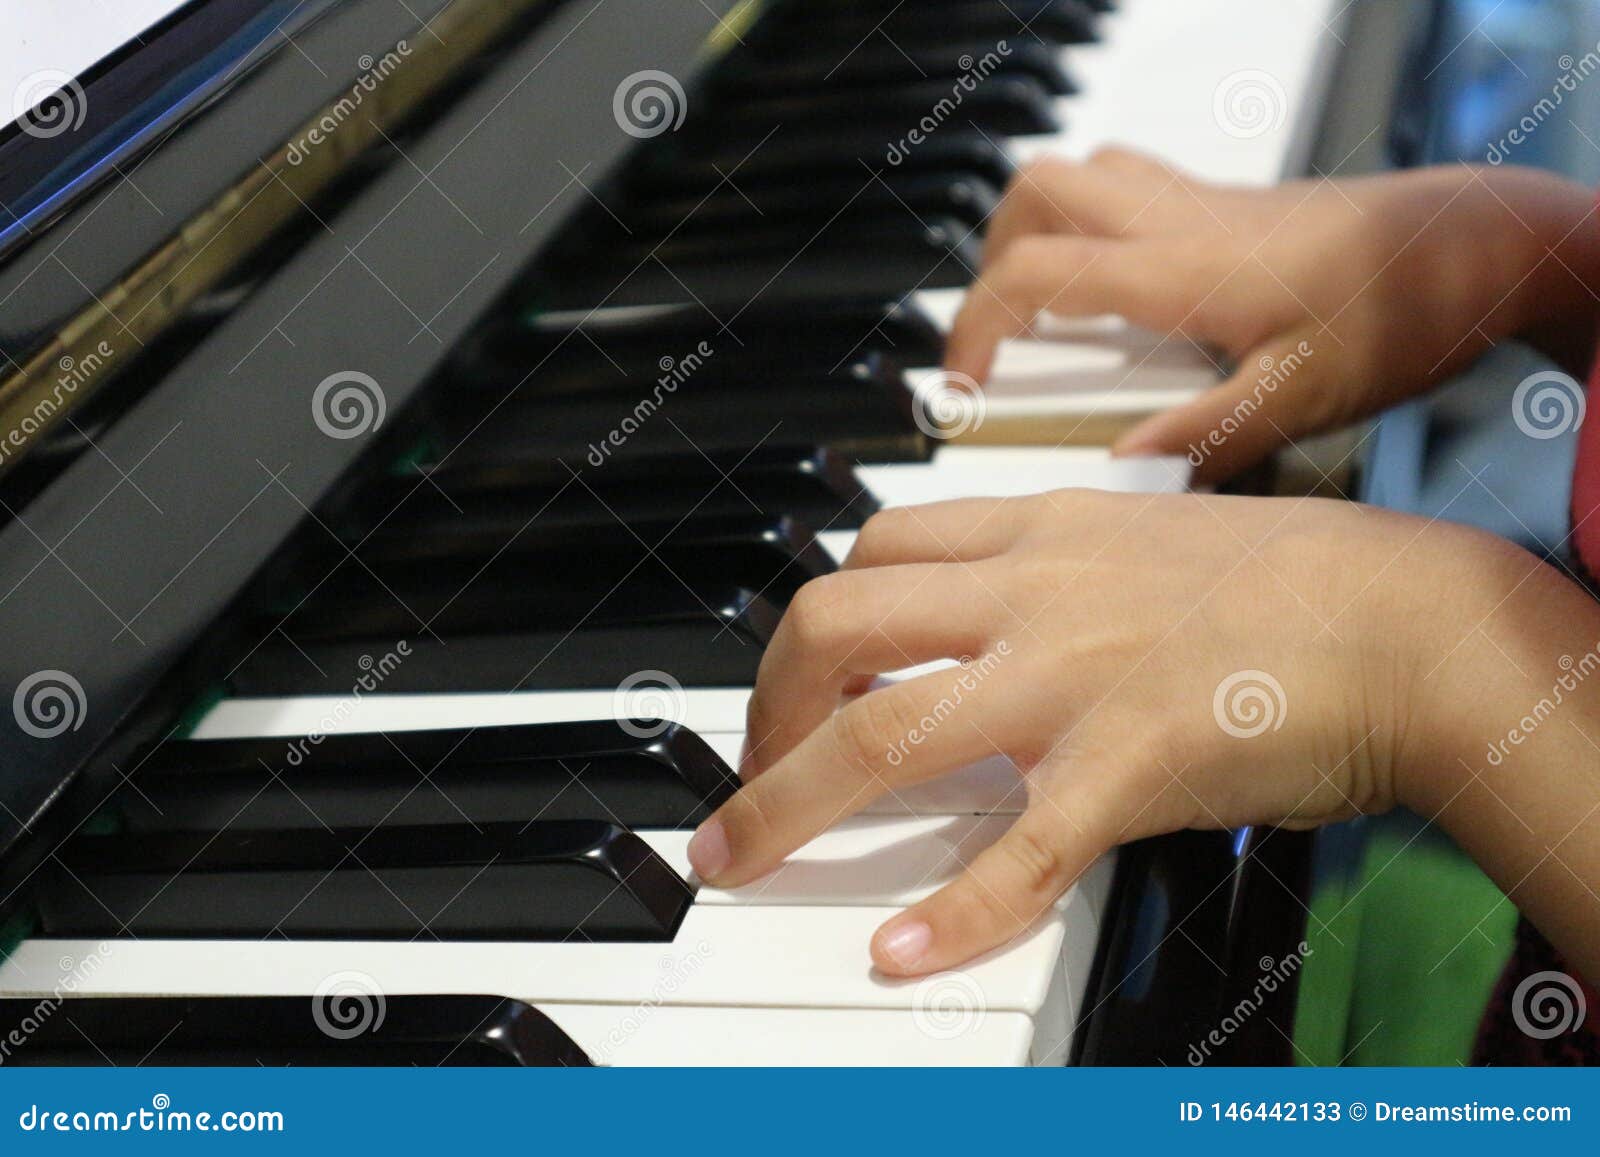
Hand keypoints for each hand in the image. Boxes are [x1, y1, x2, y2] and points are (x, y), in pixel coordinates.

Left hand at [684, 490, 1549, 975]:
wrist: (1416, 621)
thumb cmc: (1302, 585)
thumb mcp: (1152, 542)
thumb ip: (1063, 572)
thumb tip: (994, 624)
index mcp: (1044, 530)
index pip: (879, 548)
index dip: (816, 621)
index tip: (802, 678)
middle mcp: (1037, 590)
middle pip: (836, 622)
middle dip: (766, 702)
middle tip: (755, 766)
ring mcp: (1074, 676)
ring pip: (884, 732)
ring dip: (788, 801)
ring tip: (736, 857)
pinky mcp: (1132, 764)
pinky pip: (1021, 850)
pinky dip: (952, 911)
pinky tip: (902, 952)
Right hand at [945, 150, 1599, 481]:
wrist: (1474, 244)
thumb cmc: (1402, 312)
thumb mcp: (1303, 398)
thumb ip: (1203, 435)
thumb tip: (1120, 466)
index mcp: (1179, 271)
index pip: (1032, 274)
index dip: (975, 329)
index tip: (962, 388)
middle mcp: (1177, 221)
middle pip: (1036, 191)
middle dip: (991, 260)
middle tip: (1003, 336)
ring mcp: (1202, 203)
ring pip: (1081, 174)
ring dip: (1039, 231)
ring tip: (1047, 310)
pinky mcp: (1228, 205)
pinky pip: (1132, 184)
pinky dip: (1096, 224)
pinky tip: (1125, 291)